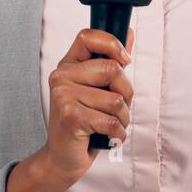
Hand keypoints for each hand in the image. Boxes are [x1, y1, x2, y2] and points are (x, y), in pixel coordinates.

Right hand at [41, 27, 134, 183]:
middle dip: (125, 94)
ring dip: (122, 118)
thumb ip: (111, 61)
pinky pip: (111, 121)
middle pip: (113, 70)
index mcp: (67, 66)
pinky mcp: (71, 117)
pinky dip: (117, 134)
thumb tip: (129, 33)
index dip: (112, 44)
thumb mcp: (96, 89)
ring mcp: (63, 96)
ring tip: (108, 125)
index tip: (124, 61)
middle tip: (115, 109)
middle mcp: (61, 77)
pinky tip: (107, 137)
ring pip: (116, 99)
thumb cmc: (82, 122)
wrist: (62, 158)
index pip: (87, 36)